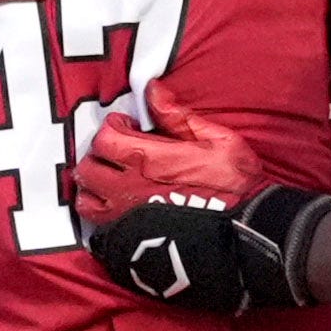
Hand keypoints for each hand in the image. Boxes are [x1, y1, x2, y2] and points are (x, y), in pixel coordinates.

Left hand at [79, 83, 330, 314]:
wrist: (245, 230)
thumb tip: (153, 90)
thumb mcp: (218, 140)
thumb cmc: (236, 185)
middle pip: (88, 167)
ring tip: (112, 181)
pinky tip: (118, 209)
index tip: (128, 127)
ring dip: (94, 186)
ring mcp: (126, 217)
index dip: (112, 127)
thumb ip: (178, 116)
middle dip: (99, 155)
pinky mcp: (130, 240)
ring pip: (85, 200)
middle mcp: (129, 188)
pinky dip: (101, 215)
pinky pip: (98, 228)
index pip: (104, 138)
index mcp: (148, 159)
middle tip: (118, 152)